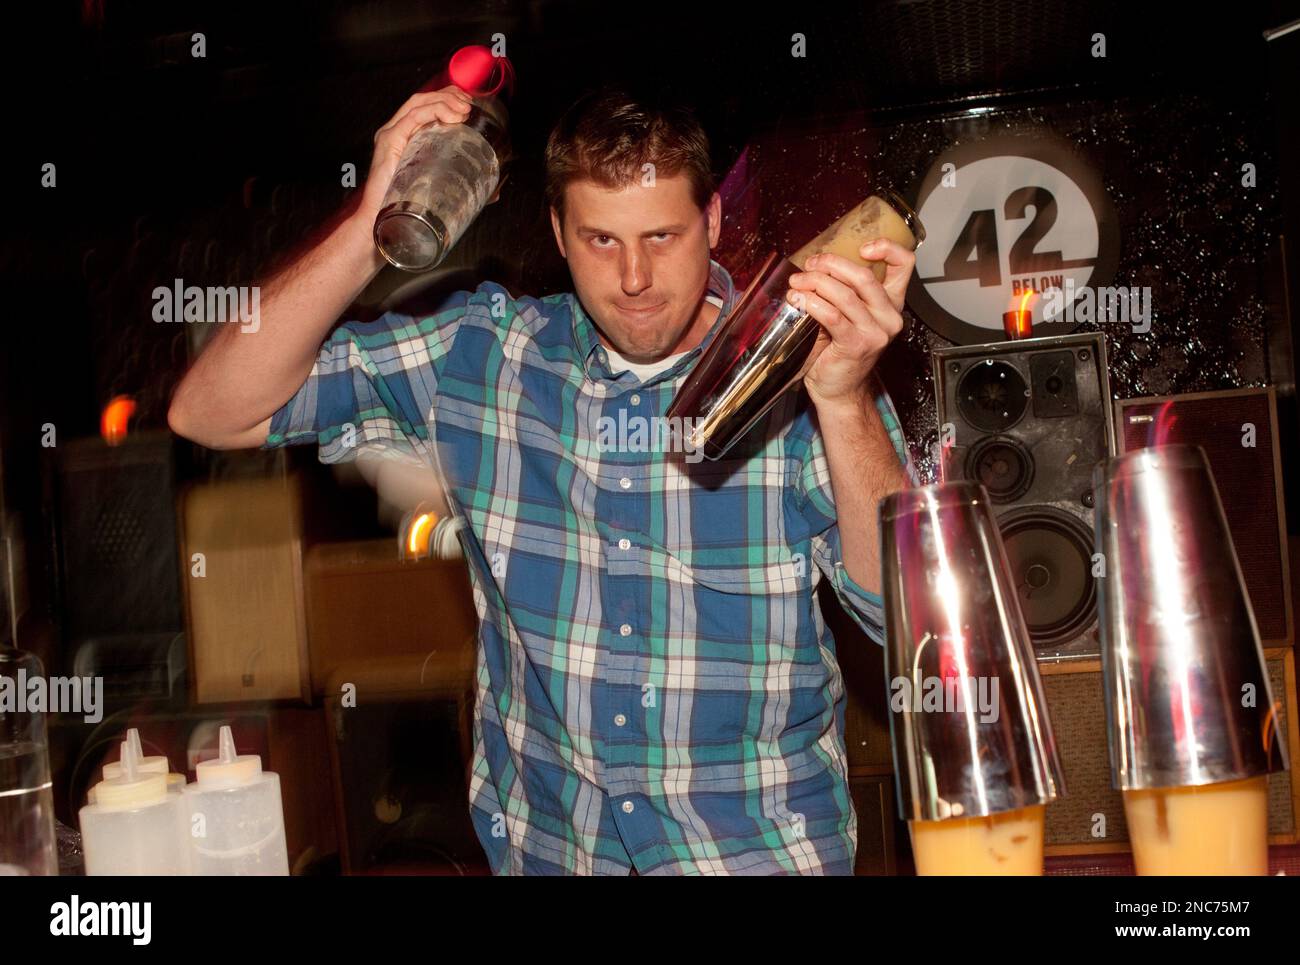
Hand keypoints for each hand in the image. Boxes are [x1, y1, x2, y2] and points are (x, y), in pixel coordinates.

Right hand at [356, 85, 475, 225]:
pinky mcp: (389, 142)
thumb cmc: (407, 206)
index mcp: (405, 137)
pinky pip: (412, 118)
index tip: (468, 104)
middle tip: (469, 104)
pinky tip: (450, 117)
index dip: (448, 99)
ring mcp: (390, 134)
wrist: (381, 222)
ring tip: (464, 109)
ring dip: (444, 102)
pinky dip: (433, 112)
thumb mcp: (439, 188)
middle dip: (449, 96)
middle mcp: (395, 131)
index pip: (426, 107)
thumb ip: (464, 187)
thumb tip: (495, 193)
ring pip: (418, 104)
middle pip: (422, 100)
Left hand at [785, 238, 915, 411]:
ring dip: (815, 284)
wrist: (838, 389)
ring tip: (797, 283)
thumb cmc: (839, 349)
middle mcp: (889, 316)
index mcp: (892, 303)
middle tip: (809, 266)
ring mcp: (876, 332)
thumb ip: (844, 290)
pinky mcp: (857, 345)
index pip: (904, 264)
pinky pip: (832, 316)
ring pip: (844, 294)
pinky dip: (812, 304)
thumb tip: (815, 264)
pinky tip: (798, 300)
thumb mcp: (849, 315)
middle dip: (831, 265)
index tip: (861, 247)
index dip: (886, 248)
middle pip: (864, 276)